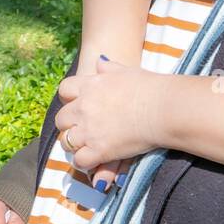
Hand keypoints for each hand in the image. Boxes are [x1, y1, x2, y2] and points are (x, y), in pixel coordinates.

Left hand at [55, 56, 163, 172]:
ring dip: (74, 145)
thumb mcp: (126, 71)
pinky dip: (85, 163)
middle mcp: (84, 107)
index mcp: (90, 86)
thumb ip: (109, 67)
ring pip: (66, 142)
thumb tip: (100, 60)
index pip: (64, 90)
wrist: (162, 108)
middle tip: (81, 130)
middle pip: (61, 119)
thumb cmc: (150, 88)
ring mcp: (89, 130)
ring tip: (85, 147)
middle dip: (69, 125)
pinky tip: (93, 161)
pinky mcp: (99, 150)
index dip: (68, 99)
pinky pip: (80, 160)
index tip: (77, 105)